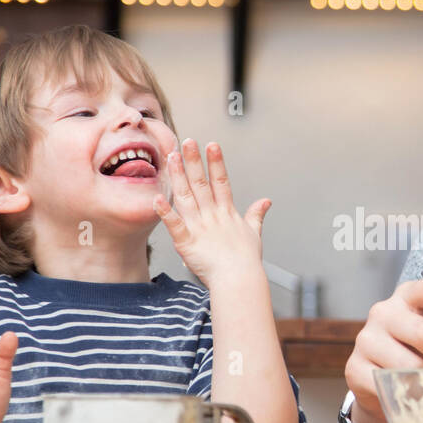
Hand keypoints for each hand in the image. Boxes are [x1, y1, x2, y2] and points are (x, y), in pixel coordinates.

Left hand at [154, 138, 267, 288]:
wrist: (239, 281)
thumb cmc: (246, 262)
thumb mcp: (254, 233)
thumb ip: (256, 215)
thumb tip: (266, 202)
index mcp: (227, 214)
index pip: (221, 182)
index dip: (216, 162)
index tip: (211, 145)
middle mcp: (212, 217)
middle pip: (202, 184)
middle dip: (194, 161)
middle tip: (188, 142)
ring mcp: (199, 228)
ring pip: (186, 197)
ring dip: (178, 177)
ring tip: (172, 157)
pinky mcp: (187, 243)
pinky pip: (174, 225)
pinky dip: (165, 212)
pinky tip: (157, 198)